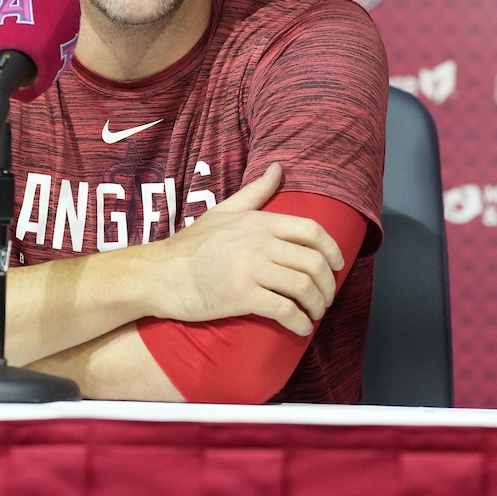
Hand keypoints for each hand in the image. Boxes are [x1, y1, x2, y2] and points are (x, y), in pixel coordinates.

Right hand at [145, 163, 342, 335]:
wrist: (158, 275)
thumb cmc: (190, 246)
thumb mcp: (224, 211)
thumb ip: (255, 192)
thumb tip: (278, 167)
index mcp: (259, 222)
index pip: (311, 231)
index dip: (332, 250)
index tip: (337, 266)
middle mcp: (259, 243)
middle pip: (313, 262)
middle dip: (328, 284)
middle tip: (326, 297)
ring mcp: (251, 270)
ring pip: (303, 287)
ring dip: (317, 305)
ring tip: (315, 314)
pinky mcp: (242, 297)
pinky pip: (284, 310)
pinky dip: (299, 322)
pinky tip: (300, 328)